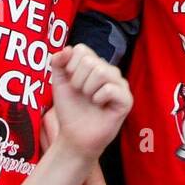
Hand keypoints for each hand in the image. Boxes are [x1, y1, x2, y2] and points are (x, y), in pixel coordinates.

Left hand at [47, 45, 130, 159]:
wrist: (74, 135)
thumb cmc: (70, 108)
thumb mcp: (58, 81)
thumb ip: (58, 62)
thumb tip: (68, 49)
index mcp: (95, 64)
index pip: (82, 49)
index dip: (70, 66)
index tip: (71, 82)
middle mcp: (109, 71)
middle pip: (90, 61)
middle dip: (77, 80)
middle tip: (81, 94)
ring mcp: (120, 84)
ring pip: (101, 72)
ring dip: (87, 89)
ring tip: (90, 99)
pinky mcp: (127, 99)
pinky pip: (110, 89)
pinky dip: (98, 98)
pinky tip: (99, 106)